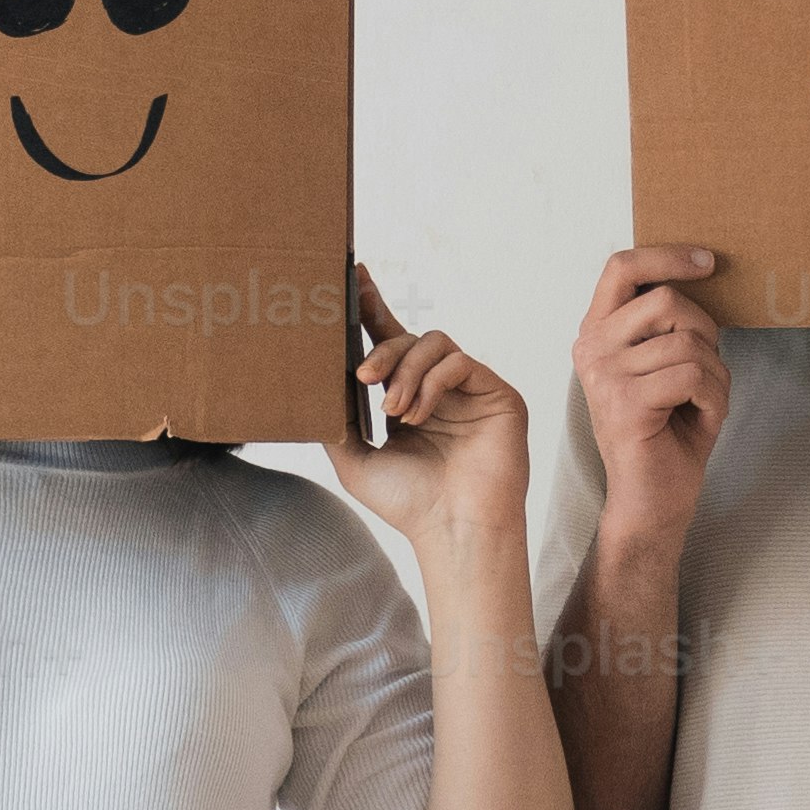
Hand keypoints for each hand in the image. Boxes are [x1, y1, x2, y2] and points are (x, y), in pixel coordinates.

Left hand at [329, 265, 528, 554]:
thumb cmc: (409, 504)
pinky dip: (433, 382)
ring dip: (407, 372)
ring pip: (435, 343)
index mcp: (408, 399)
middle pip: (409, 338)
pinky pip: (460, 361)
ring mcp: (471, 390)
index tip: (353, 278)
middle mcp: (440, 389)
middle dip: (382, 351)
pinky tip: (419, 414)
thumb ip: (337, 419)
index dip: (371, 309)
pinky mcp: (498, 393)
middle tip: (362, 378)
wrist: (453, 531)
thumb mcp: (355, 459)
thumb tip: (311, 383)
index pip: (390, 343)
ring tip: (395, 411)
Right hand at [573, 244, 731, 551]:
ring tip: (701, 405)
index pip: (622, 268)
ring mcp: (603, 375)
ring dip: (715, 376)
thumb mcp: (666, 364)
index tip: (708, 262)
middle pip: (668, 302)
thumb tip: (699, 270)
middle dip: (706, 335)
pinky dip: (714, 398)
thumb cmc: (666, 433)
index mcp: (597, 333)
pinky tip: (701, 419)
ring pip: (688, 342)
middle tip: (705, 375)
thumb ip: (669, 323)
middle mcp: (591, 348)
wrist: (652, 501)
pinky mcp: (625, 402)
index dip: (667, 256)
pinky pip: (693, 375)